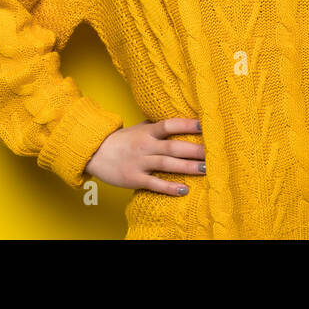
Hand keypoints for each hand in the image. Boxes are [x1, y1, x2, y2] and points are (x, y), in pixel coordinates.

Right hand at [84, 117, 204, 195]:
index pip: (169, 125)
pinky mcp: (134, 178)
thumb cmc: (119, 141)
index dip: (186, 124)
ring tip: (205, 169)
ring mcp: (140, 162)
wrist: (94, 153)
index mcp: (147, 132)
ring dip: (187, 167)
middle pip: (173, 146)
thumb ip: (154, 125)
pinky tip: (184, 189)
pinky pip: (155, 183)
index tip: (204, 124)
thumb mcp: (137, 128)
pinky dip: (169, 187)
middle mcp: (145, 145)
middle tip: (213, 152)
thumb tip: (175, 118)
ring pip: (167, 164)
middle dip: (193, 149)